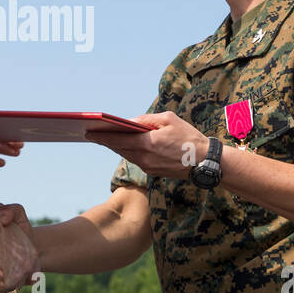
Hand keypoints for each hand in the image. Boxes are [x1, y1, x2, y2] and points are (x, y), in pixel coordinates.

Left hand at [85, 111, 207, 179]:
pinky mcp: (153, 172)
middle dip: (106, 140)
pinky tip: (125, 146)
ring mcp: (148, 167)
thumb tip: (129, 122)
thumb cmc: (188, 137)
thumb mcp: (169, 119)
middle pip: (119, 148)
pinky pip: (137, 160)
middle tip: (92, 133)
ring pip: (127, 155)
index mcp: (147, 143)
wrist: (205, 162)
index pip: (118, 139)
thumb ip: (146, 120)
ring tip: (105, 138)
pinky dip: (129, 152)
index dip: (101, 136)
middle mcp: (144, 158)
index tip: (88, 132)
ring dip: (116, 147)